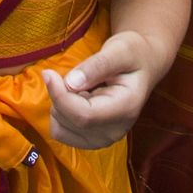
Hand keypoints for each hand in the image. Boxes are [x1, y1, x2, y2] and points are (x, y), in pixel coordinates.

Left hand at [43, 29, 160, 148]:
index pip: (83, 115)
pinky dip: (61, 113)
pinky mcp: (91, 141)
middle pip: (69, 121)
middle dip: (61, 95)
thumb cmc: (133, 54)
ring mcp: (103, 140)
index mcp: (126, 109)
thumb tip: (70, 83)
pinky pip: (60, 132)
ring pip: (60, 128)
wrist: (143, 66)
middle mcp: (115, 132)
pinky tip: (78, 99)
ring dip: (61, 104)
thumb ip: (97, 66)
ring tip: (82, 88)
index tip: (49, 73)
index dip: (60, 95)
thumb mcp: (119, 50)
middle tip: (78, 75)